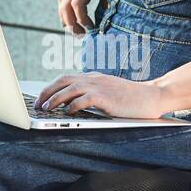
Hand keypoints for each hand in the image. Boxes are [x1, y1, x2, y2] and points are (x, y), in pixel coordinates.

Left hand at [35, 72, 173, 119]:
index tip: (40, 98)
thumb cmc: (131, 99)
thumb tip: (71, 105)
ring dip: (55, 99)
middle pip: (63, 81)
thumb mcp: (107, 94)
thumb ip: (91, 96)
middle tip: (37, 104)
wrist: (153, 96)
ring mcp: (100, 86)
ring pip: (70, 89)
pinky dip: (73, 105)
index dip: (50, 88)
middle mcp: (94, 79)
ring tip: (46, 109)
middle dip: (47, 92)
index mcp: (93, 78)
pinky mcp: (107, 97)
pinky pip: (84, 99)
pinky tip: (67, 112)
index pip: (66, 79)